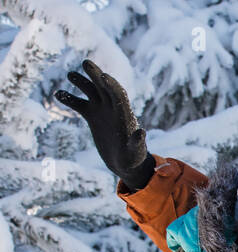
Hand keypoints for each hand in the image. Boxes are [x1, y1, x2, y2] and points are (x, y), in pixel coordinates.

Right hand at [54, 59, 154, 191]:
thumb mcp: (135, 151)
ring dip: (81, 82)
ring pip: (90, 92)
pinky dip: (70, 99)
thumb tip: (141, 131)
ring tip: (70, 75)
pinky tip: (58, 94)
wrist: (125, 164)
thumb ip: (137, 141)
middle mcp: (114, 109)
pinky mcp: (93, 117)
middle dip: (96, 75)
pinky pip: (79, 104)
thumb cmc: (133, 158)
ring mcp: (102, 111)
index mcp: (126, 114)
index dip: (111, 85)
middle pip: (104, 87)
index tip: (102, 76)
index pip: (119, 95)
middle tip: (86, 63)